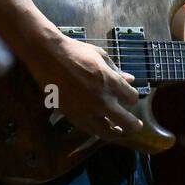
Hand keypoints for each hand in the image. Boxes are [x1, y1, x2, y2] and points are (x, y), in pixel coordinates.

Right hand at [25, 31, 143, 142]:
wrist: (49, 57)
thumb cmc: (77, 52)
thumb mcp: (101, 57)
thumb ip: (117, 71)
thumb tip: (130, 79)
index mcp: (111, 83)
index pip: (132, 98)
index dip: (132, 98)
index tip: (129, 97)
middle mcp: (101, 100)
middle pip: (125, 122)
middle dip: (133, 126)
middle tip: (136, 127)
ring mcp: (86, 110)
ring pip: (106, 132)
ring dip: (115, 133)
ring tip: (118, 131)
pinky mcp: (72, 115)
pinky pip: (89, 129)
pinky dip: (97, 129)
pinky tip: (100, 126)